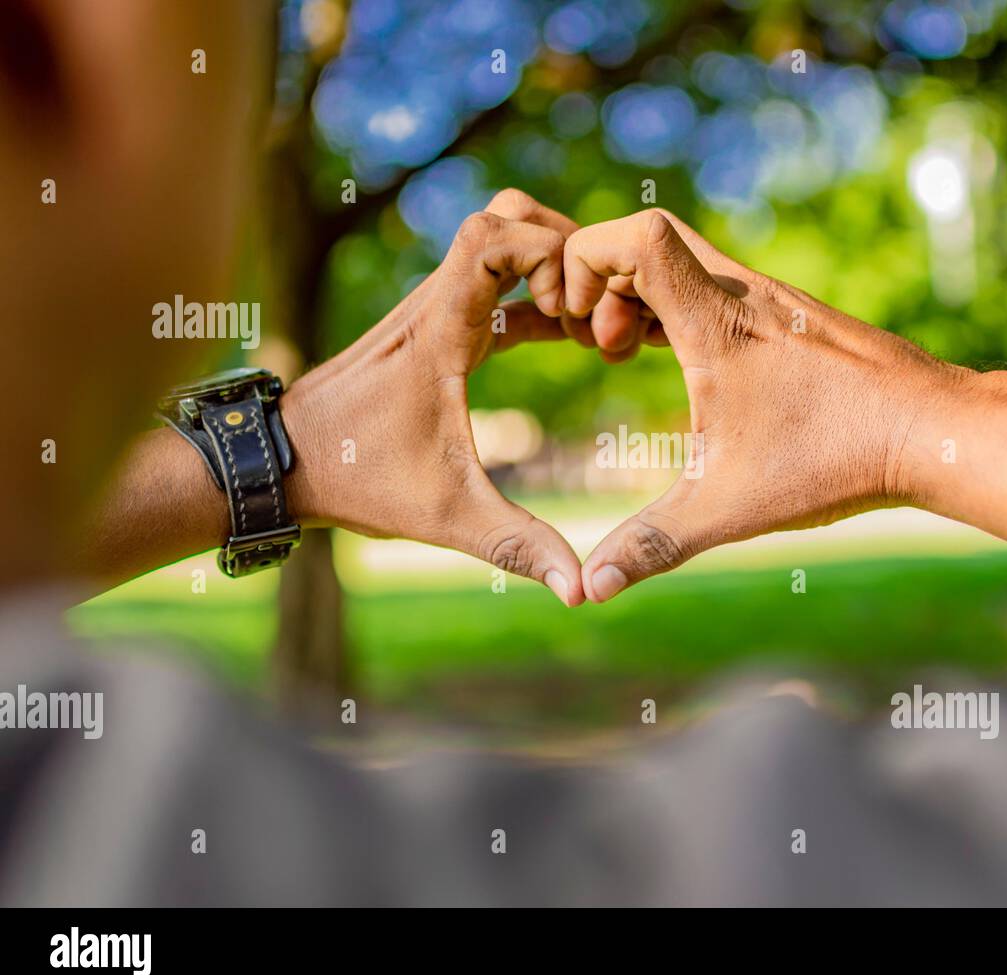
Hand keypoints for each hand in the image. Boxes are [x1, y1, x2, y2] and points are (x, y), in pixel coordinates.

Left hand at [282, 198, 586, 604]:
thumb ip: (517, 547)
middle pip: (502, 216)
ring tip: (584, 326)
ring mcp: (432, 312)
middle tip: (588, 304)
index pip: (493, 233)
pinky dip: (532, 297)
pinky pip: (492, 286)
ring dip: (547, 268)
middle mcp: (433, 304)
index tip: (568, 312)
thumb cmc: (358, 480)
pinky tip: (564, 335)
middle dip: (558, 245)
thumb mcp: (448, 517)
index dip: (545, 252)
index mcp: (439, 330)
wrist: (282, 463)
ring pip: (496, 243)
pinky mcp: (433, 330)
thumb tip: (580, 591)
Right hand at [563, 210, 1006, 601]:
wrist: (937, 432)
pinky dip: (678, 305)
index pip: (636, 233)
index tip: (581, 331)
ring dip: (641, 295)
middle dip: (604, 281)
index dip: (585, 261)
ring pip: (686, 258)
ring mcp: (773, 299)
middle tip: (602, 346)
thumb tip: (588, 591)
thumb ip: (651, 545)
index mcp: (716, 321)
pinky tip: (685, 365)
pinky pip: (716, 283)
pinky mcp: (794, 315)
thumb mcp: (729, 508)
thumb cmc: (837, 460)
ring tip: (630, 356)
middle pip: (651, 236)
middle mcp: (744, 293)